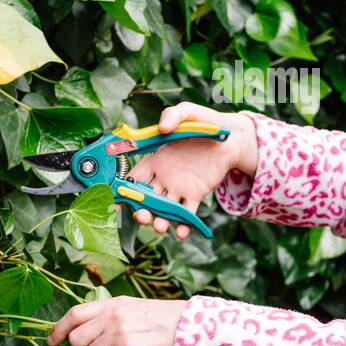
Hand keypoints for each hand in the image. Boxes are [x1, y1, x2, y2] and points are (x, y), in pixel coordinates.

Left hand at [47, 296, 187, 345]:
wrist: (189, 328)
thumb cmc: (165, 321)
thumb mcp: (135, 308)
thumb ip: (112, 315)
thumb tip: (92, 333)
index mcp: (112, 304)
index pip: (75, 313)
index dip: (59, 328)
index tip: (52, 340)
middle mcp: (112, 315)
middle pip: (77, 338)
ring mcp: (118, 332)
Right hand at [125, 102, 258, 240]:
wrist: (229, 137)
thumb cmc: (204, 123)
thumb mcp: (187, 112)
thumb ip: (173, 115)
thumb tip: (162, 128)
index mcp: (155, 159)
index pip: (134, 176)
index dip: (123, 188)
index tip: (116, 200)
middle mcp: (163, 176)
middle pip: (145, 197)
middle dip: (140, 209)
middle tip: (141, 215)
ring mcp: (178, 187)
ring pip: (163, 208)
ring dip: (159, 220)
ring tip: (159, 226)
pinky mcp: (195, 194)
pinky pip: (187, 212)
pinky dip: (183, 225)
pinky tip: (181, 233)